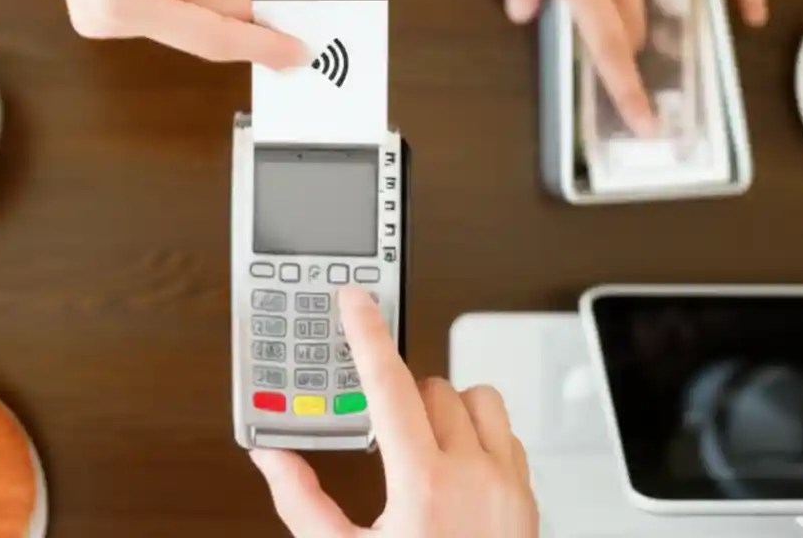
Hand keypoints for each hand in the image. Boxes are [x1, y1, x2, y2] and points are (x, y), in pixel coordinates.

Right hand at [250, 287, 538, 537]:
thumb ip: (301, 501)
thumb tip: (273, 457)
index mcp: (424, 486)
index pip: (390, 384)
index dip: (367, 334)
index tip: (355, 300)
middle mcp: (476, 476)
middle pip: (432, 388)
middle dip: (399, 397)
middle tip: (378, 432)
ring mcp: (510, 486)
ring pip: (480, 400)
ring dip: (447, 407)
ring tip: (422, 442)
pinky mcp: (530, 499)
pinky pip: (507, 434)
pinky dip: (479, 435)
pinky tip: (457, 465)